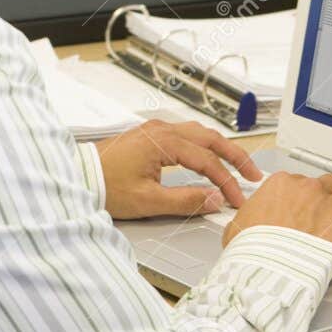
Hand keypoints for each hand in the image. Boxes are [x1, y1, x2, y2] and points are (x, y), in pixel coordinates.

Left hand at [94, 119, 260, 220]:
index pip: (207, 161)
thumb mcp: (148, 201)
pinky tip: (208, 156)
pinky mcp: (148, 135)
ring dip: (220, 148)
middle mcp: (161, 130)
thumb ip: (185, 199)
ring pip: (198, 133)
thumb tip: (214, 200)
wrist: (79, 177)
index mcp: (163, 142)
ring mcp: (154, 130)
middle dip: (234, 156)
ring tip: (236, 165)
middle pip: (209, 138)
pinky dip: (203, 146)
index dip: (226, 181)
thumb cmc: (106, 186)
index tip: (237, 198)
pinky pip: (185, 135)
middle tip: (253, 174)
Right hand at [222, 171, 331, 261]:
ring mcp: (329, 206)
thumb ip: (248, 216)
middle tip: (328, 215)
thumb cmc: (252, 249)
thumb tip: (244, 222)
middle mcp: (308, 189)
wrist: (267, 267)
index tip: (305, 211)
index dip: (305, 198)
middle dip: (330, 197)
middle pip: (329, 183)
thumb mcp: (238, 225)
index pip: (301, 181)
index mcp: (281, 184)